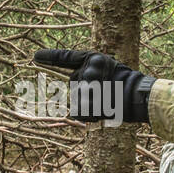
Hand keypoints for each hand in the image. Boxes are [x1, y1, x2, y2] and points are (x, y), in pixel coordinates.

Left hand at [32, 49, 153, 123]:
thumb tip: (75, 89)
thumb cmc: (125, 85)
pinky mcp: (89, 101)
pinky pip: (79, 112)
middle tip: (104, 93)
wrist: (138, 97)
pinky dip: (89, 116)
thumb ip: (89, 74)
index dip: (50, 57)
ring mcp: (89, 85)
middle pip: (74, 84)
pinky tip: (103, 111)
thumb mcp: (108, 71)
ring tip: (106, 103)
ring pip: (77, 100)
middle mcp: (88, 69)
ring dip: (88, 106)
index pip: (66, 57)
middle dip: (84, 93)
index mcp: (93, 58)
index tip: (34, 56)